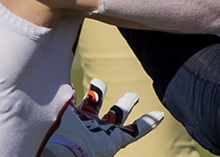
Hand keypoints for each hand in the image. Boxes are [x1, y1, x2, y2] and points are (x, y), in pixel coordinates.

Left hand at [41, 80, 163, 156]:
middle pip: (96, 105)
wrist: (68, 152)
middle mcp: (88, 123)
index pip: (75, 98)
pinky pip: (135, 132)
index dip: (75, 88)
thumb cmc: (61, 129)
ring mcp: (103, 132)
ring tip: (135, 96)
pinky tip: (159, 116)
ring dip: (127, 104)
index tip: (74, 79)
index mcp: (73, 115)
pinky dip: (148, 123)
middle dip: (99, 92)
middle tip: (101, 82)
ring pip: (118, 116)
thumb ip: (64, 90)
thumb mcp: (60, 104)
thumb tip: (62, 71)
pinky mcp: (116, 140)